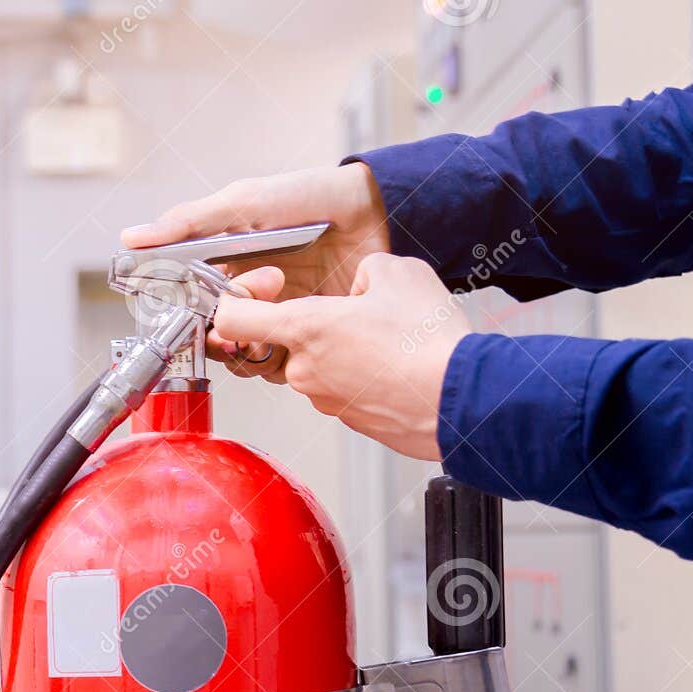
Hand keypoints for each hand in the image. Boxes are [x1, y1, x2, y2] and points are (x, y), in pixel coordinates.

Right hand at [121, 163, 390, 381]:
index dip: (191, 315)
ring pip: (249, 356)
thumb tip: (132, 238)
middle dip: (225, 332)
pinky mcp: (315, 334)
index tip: (200, 308)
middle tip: (248, 302)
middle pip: (219, 339)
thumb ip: (187, 224)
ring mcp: (283, 318)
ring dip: (254, 344)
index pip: (192, 308)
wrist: (375, 209)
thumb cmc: (309, 198)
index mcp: (226, 270)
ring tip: (279, 308)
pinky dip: (287, 356)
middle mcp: (251, 299)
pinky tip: (301, 327)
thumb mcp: (241, 204)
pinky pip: (289, 364)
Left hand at [211, 254, 469, 460]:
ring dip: (344, 349)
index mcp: (303, 329)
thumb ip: (363, 272)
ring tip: (387, 341)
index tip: (266, 288)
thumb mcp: (397, 272)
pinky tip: (395, 364)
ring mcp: (323, 399)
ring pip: (318, 363)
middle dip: (319, 323)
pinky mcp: (347, 419)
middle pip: (287, 339)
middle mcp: (303, 370)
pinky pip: (342, 387)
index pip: (231, 318)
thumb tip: (359, 287)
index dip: (239, 298)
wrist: (462, 401)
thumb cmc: (428, 343)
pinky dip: (362, 375)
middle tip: (360, 314)